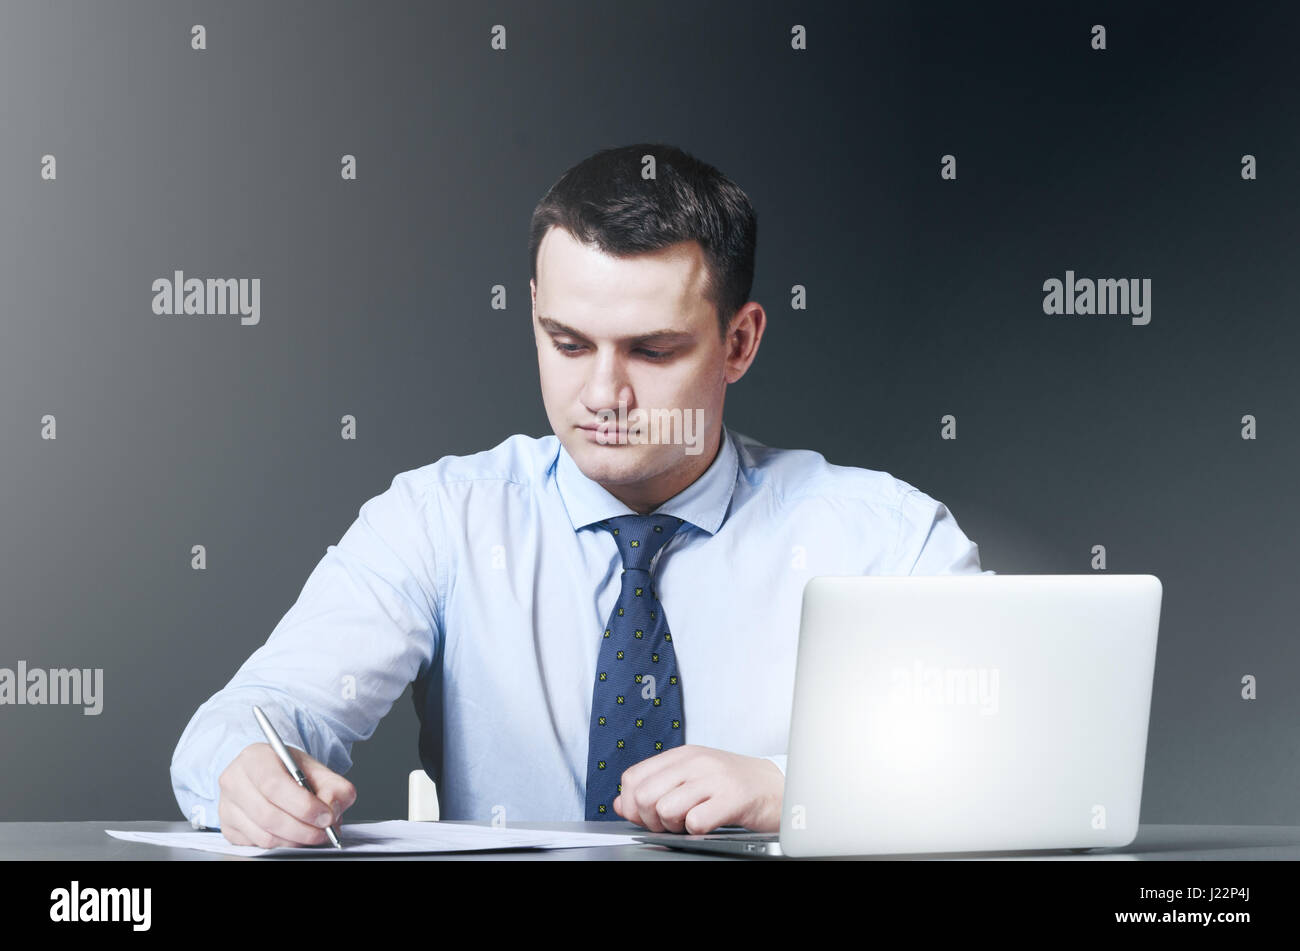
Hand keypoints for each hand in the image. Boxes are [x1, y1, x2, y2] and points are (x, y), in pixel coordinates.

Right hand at [217, 742, 356, 846]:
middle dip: (303, 830)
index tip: (326, 816)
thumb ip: (334, 786)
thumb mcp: (317, 769)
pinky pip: (257, 845)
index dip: (303, 806)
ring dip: (295, 840)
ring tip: (313, 833)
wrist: (270, 773)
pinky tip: (294, 834)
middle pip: (268, 815)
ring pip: (263, 836)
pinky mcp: (228, 828)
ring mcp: (227, 806)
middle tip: (324, 832)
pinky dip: (282, 845)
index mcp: (255, 757)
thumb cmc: (290, 771)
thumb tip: (331, 810)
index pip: (274, 785)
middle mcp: (235, 780)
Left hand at [612, 745, 782, 833]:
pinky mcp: (732, 798)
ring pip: (665, 808)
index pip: (633, 778)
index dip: (632, 805)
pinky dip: (697, 830)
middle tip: (671, 823)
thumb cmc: (733, 784)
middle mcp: (696, 762)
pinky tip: (708, 823)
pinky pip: (695, 821)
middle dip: (652, 819)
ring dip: (674, 825)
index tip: (645, 816)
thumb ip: (656, 787)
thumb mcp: (691, 778)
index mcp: (682, 755)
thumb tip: (621, 803)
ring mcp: (714, 778)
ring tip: (691, 822)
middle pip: (645, 796)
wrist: (776, 786)